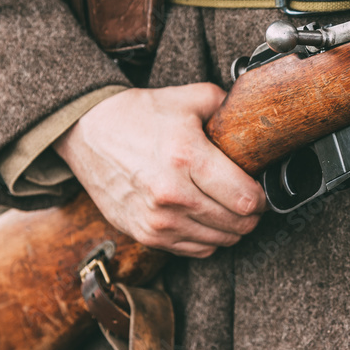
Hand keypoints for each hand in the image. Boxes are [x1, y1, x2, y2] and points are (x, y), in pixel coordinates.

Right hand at [53, 84, 265, 256]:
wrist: (87, 132)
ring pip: (219, 241)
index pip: (245, 198)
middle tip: (249, 200)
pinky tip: (206, 219)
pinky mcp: (144, 234)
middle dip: (251, 214)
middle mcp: (172, 194)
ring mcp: (157, 219)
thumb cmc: (140, 115)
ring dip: (231, 229)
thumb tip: (255, 119)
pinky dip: (208, 239)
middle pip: (237, 224)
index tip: (260, 190)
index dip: (262, 197)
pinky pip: (194, 250)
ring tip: (229, 209)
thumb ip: (228, 107)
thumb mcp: (189, 98)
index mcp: (186, 157)